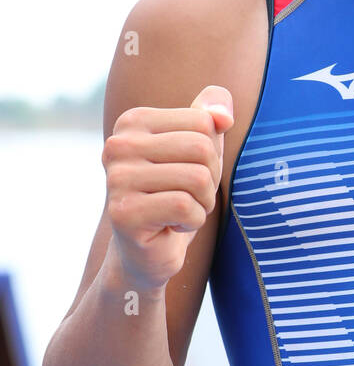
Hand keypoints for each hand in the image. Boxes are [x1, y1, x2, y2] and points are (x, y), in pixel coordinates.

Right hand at [103, 85, 233, 292]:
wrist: (148, 251)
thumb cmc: (176, 193)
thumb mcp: (199, 148)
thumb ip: (210, 116)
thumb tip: (224, 115)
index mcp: (134, 121)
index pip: (203, 122)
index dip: (211, 153)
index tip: (188, 171)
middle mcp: (118, 145)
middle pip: (202, 148)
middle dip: (209, 179)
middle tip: (187, 196)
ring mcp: (117, 179)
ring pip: (197, 178)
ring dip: (202, 202)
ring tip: (180, 211)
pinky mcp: (124, 212)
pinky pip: (186, 207)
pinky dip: (193, 221)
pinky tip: (171, 227)